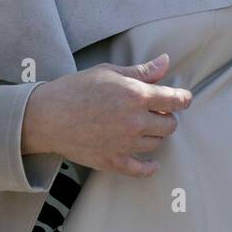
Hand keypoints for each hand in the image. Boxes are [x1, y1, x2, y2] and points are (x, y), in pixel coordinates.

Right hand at [22, 54, 192, 176]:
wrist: (48, 116)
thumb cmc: (76, 88)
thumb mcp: (109, 72)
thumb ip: (141, 71)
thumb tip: (165, 61)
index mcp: (136, 95)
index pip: (175, 100)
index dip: (183, 99)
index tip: (183, 99)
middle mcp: (136, 121)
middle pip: (170, 124)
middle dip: (167, 116)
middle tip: (156, 111)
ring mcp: (126, 144)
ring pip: (157, 143)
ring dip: (155, 135)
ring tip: (143, 127)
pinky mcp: (114, 161)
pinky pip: (142, 169)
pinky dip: (150, 166)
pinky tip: (152, 162)